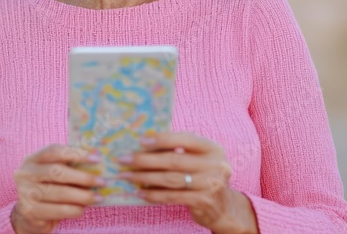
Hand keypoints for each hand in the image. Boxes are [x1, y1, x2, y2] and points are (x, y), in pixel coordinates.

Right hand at [10, 143, 103, 233]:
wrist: (30, 216)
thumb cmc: (50, 188)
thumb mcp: (57, 174)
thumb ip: (72, 165)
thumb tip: (99, 160)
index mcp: (33, 159)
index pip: (54, 151)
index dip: (76, 153)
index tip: (97, 159)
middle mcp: (25, 173)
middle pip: (57, 172)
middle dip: (83, 177)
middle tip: (102, 181)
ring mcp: (25, 192)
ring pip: (58, 192)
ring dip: (82, 196)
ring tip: (98, 198)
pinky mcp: (29, 211)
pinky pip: (56, 210)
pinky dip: (73, 210)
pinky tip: (82, 210)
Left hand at [117, 132, 257, 233]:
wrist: (222, 207)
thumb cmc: (204, 178)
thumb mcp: (199, 160)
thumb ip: (181, 151)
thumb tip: (145, 143)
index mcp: (213, 148)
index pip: (186, 139)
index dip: (163, 139)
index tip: (140, 140)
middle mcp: (215, 164)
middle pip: (174, 160)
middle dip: (146, 159)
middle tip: (124, 159)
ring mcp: (210, 184)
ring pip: (170, 179)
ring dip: (145, 177)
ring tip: (127, 176)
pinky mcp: (203, 201)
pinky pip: (172, 196)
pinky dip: (154, 194)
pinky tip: (140, 193)